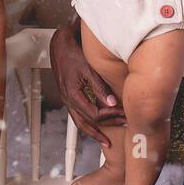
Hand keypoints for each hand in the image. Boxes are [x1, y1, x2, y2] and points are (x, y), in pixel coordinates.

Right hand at [49, 18, 124, 146]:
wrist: (60, 44)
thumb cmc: (72, 53)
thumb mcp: (88, 69)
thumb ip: (100, 87)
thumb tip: (112, 103)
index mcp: (72, 94)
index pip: (94, 114)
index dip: (110, 116)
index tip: (123, 113)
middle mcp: (68, 100)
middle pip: (87, 123)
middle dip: (104, 130)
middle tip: (119, 131)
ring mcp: (68, 99)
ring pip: (80, 122)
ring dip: (94, 131)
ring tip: (105, 139)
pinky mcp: (69, 96)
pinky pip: (78, 115)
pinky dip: (88, 122)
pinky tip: (96, 123)